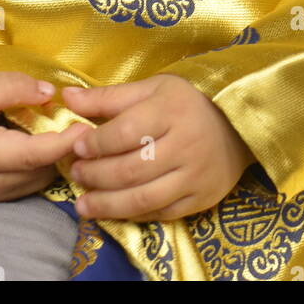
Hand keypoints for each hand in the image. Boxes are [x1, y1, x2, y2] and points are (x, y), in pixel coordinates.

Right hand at [0, 72, 90, 202]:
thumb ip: (12, 88)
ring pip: (35, 183)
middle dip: (62, 150)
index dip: (65, 142)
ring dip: (49, 160)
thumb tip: (50, 94)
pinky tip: (34, 144)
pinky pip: (22, 187)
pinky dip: (35, 168)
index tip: (87, 126)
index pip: (36, 154)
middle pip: (41, 172)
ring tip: (55, 131)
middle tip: (74, 122)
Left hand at [60, 74, 253, 221]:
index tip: (77, 146)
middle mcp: (186, 144)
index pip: (126, 132)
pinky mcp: (201, 198)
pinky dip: (134, 214)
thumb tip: (67, 98)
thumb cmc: (187, 102)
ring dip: (108, 204)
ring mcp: (195, 175)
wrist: (237, 126)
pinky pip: (161, 212)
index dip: (97, 143)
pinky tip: (113, 211)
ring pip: (144, 197)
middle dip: (97, 175)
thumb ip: (108, 97)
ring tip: (83, 204)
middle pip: (132, 168)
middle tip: (76, 174)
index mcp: (171, 109)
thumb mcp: (151, 88)